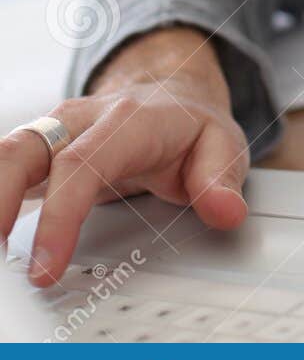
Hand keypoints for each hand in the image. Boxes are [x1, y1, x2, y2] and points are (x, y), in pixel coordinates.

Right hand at [0, 26, 247, 286]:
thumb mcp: (222, 144)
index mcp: (127, 120)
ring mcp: (52, 130)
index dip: (59, 215)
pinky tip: (0, 242)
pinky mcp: (36, 147)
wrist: (169, 91)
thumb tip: (224, 211)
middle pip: (24, 151)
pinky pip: (4, 168)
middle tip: (2, 268)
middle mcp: (80, 119)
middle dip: (0, 204)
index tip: (46, 268)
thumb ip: (221, 178)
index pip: (82, 163)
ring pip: (5, 155)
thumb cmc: (188, 126)